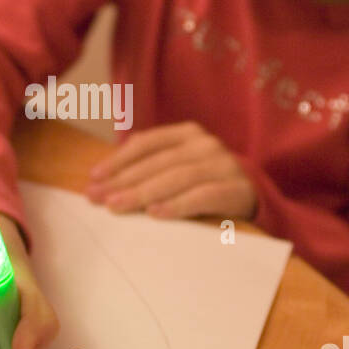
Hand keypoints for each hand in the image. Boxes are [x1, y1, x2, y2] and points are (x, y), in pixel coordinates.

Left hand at [85, 121, 256, 220]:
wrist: (255, 194)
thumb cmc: (206, 182)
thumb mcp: (180, 167)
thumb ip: (150, 166)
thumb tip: (103, 179)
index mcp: (186, 133)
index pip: (146, 144)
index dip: (118, 160)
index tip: (93, 178)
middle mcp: (205, 144)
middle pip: (157, 163)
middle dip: (123, 181)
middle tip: (98, 199)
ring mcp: (222, 165)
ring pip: (177, 177)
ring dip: (143, 193)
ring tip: (118, 207)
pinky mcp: (236, 189)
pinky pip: (203, 196)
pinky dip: (177, 205)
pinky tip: (156, 214)